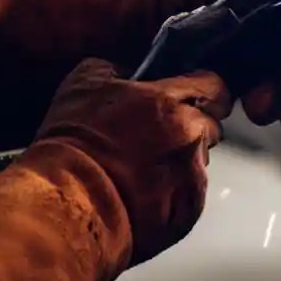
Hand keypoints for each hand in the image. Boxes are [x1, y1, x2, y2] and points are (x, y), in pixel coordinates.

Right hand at [35, 58, 231, 264]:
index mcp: (169, 102)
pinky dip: (174, 195)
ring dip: (181, 162)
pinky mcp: (189, 211)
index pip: (215, 86)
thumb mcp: (83, 86)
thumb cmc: (72, 148)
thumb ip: (116, 69)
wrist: (66, 205)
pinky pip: (191, 196)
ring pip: (200, 162)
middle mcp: (189, 137)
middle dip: (193, 128)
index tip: (194, 96)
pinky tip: (144, 195)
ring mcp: (192, 176)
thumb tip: (129, 69)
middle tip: (160, 137)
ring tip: (144, 170)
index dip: (205, 90)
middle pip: (212, 125)